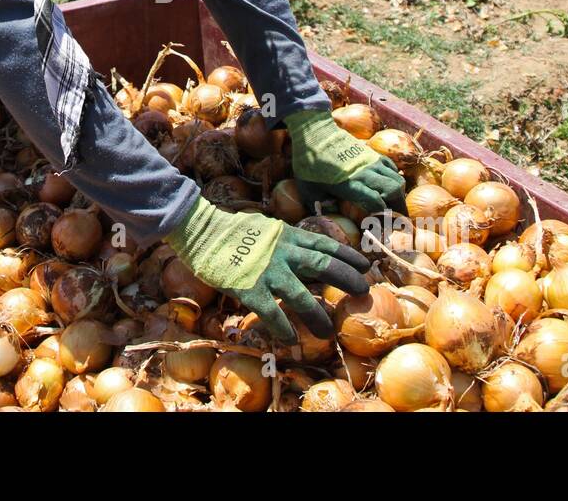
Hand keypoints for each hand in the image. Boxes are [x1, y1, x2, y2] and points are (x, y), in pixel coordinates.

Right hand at [166, 196, 370, 344]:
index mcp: (288, 236)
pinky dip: (283, 327)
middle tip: (363, 293)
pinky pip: (272, 313)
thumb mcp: (267, 229)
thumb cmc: (232, 231)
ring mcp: (268, 271)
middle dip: (347, 280)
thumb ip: (287, 242)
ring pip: (302, 297)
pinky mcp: (249, 288)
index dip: (349, 257)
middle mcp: (284, 252)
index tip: (366, 267)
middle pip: (325, 266)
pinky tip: (291, 339)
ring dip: (318, 316)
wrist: (201, 230)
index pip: (326, 245)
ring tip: (327, 332)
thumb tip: (307, 253)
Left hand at [285, 109, 406, 213]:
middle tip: (395, 219)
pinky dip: (394, 178)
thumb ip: (321, 208)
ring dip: (399, 194)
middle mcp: (364, 174)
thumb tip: (330, 222)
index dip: (383, 218)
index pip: (377, 203)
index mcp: (349, 185)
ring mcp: (371, 162)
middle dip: (398, 208)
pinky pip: (391, 167)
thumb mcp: (309, 191)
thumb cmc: (309, 164)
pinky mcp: (372, 154)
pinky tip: (388, 185)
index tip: (382, 228)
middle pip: (393, 191)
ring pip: (396, 179)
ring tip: (394, 205)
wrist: (315, 133)